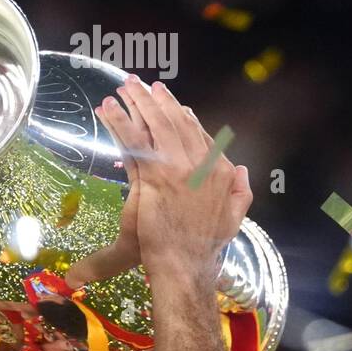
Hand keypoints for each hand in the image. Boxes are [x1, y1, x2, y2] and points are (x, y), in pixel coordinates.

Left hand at [65, 76, 251, 288]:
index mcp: (219, 172)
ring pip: (157, 125)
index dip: (187, 120)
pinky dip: (120, 122)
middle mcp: (200, 164)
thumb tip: (242, 170)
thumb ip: (241, 193)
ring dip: (140, 102)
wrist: (185, 265)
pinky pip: (135, 143)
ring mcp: (178, 168)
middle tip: (147, 85)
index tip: (177, 107)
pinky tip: (109, 107)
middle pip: (178, 124)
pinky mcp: (155, 177)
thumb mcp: (233, 220)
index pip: (201, 137)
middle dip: (162, 101)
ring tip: (127, 85)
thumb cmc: (203, 249)